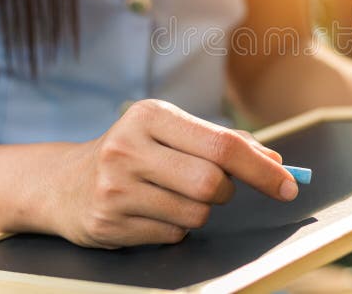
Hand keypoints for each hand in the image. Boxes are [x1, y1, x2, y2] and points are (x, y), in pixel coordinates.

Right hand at [47, 99, 296, 248]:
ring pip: (196, 215)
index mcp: (150, 115)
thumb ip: (222, 143)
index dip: (262, 168)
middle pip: (212, 184)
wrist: (62, 183)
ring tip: (172, 195)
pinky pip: (172, 235)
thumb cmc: (135, 152)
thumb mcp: (171, 133)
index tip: (289, 185)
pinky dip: (175, 228)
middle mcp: (128, 148)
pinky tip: (151, 212)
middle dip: (226, 191)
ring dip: (200, 211)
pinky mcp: (108, 223)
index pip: (222, 144)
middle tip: (217, 188)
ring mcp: (114, 188)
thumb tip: (276, 163)